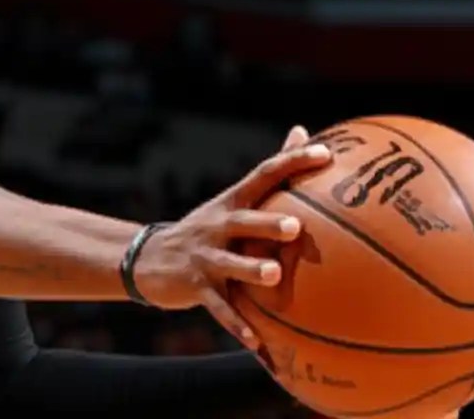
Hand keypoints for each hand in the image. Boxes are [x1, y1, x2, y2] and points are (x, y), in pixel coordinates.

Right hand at [131, 125, 330, 349]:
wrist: (149, 258)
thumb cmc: (208, 229)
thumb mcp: (234, 200)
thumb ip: (270, 171)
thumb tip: (302, 130)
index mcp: (232, 203)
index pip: (263, 175)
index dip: (291, 162)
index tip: (324, 154)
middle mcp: (217, 226)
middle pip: (242, 220)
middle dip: (267, 222)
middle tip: (296, 226)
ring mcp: (204, 257)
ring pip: (228, 263)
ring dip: (250, 269)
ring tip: (274, 275)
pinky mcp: (195, 287)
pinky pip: (219, 309)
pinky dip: (237, 325)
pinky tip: (258, 342)